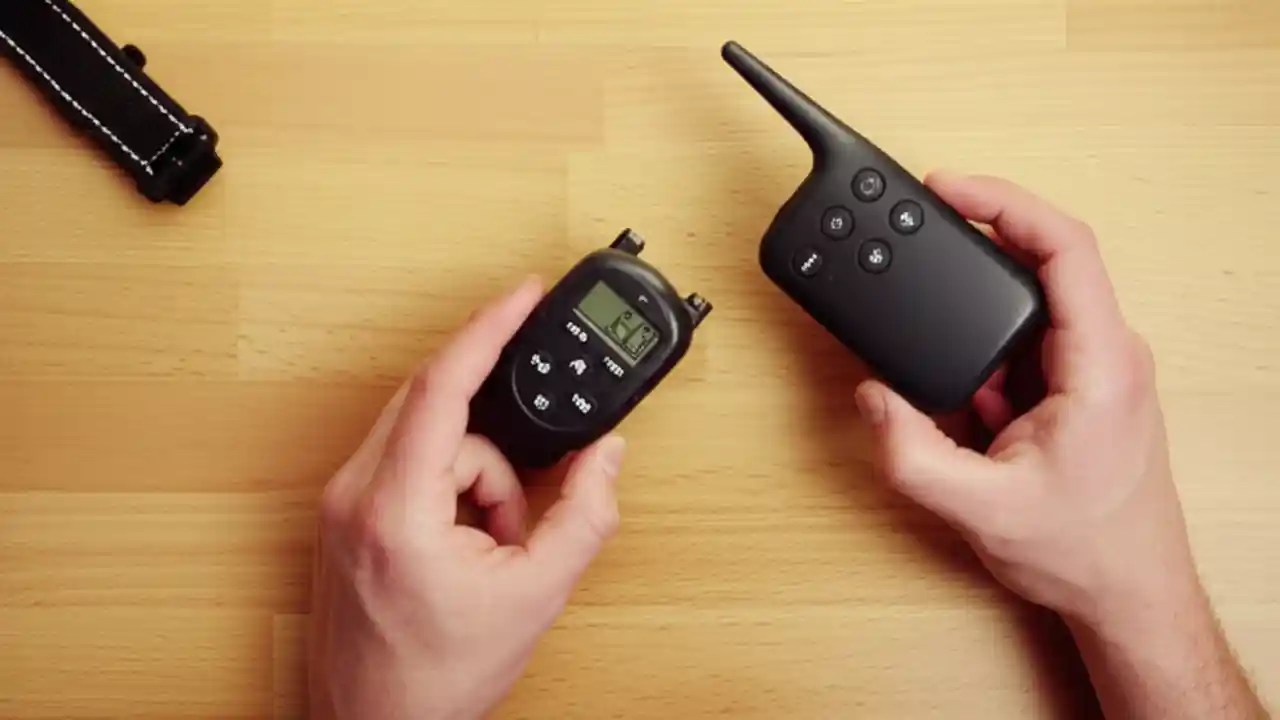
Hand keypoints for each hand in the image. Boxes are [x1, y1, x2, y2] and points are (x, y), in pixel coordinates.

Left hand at [309, 277, 627, 719]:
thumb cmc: (434, 681)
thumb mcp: (535, 596)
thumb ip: (585, 516)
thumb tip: (608, 457)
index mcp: (396, 508)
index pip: (442, 387)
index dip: (488, 329)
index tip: (522, 295)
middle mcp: (355, 494)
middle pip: (439, 409)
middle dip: (497, 449)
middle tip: (518, 508)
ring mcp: (342, 504)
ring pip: (426, 437)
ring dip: (475, 476)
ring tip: (488, 544)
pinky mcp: (345, 515)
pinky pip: (408, 462)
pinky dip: (450, 488)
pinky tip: (464, 541)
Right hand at [855, 172, 1191, 624]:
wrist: (1128, 595)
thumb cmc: (1084, 552)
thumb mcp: (979, 509)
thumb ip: (912, 453)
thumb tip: (871, 396)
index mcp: (1101, 364)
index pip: (1064, 247)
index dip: (1004, 202)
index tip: (950, 186)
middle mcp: (1107, 354)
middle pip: (1041, 262)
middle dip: (973, 262)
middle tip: (920, 254)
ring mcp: (1095, 369)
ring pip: (1026, 310)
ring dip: (977, 332)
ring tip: (961, 394)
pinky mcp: (1077, 387)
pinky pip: (1023, 347)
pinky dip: (985, 364)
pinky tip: (973, 411)